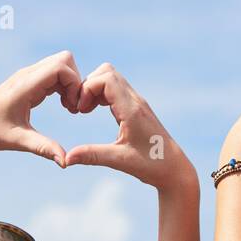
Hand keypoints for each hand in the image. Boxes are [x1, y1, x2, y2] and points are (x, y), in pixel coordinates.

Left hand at [0, 51, 83, 166]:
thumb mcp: (18, 141)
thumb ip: (43, 147)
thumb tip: (65, 162)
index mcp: (25, 85)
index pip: (61, 67)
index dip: (74, 84)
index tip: (73, 108)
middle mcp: (27, 75)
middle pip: (64, 60)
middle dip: (76, 81)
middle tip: (74, 107)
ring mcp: (28, 77)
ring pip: (60, 65)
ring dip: (71, 84)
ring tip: (69, 108)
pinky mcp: (29, 83)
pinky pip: (54, 75)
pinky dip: (64, 87)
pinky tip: (63, 106)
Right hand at [64, 64, 195, 193]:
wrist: (174, 169)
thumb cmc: (152, 165)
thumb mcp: (120, 161)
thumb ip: (92, 156)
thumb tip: (66, 159)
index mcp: (132, 110)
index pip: (106, 79)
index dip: (87, 89)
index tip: (80, 110)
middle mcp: (135, 101)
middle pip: (107, 72)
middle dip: (88, 85)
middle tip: (81, 109)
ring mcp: (137, 102)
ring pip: (111, 77)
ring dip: (94, 89)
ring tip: (85, 110)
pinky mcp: (136, 108)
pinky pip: (116, 89)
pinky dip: (101, 94)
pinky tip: (95, 111)